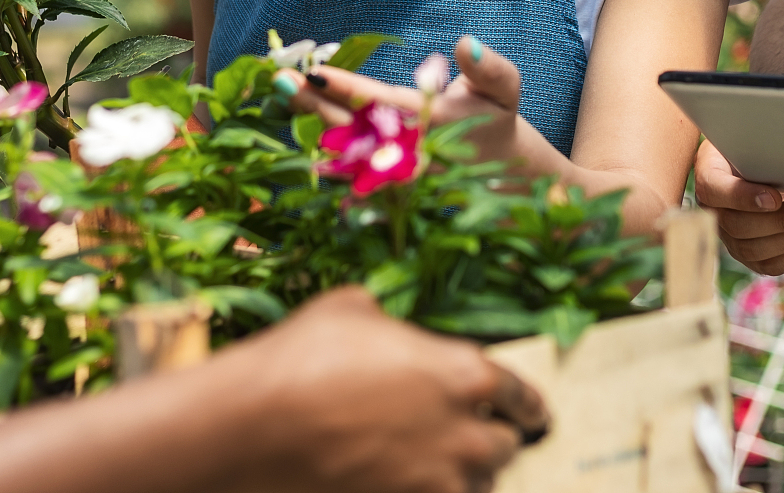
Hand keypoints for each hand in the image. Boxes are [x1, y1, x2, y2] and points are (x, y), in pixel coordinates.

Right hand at [231, 286, 547, 492]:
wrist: (251, 428)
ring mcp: (436, 484)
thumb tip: (392, 332)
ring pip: (477, 487)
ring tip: (438, 466)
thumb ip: (393, 325)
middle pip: (505, 447)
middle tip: (476, 436)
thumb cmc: (301, 358)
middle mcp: (464, 434)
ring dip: (464, 475)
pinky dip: (430, 491)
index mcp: (464, 374)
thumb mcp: (353, 309)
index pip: (522, 394)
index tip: (532, 412)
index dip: (527, 403)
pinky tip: (408, 481)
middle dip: (491, 439)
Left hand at [290, 38, 523, 165]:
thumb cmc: (494, 117)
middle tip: (281, 80)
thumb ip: (488, 67)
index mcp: (435, 125)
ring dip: (309, 120)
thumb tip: (464, 44)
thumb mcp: (503, 88)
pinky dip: (318, 141)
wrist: (500, 172)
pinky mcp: (385, 183)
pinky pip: (345, 165)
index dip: (349, 89)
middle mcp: (408, 154)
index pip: (384, 105)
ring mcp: (393, 173)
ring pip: (344, 148)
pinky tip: (292, 118)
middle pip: (354, 129)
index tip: (318, 72)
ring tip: (280, 92)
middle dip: (315, 104)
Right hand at [694, 139, 783, 275]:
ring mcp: (727, 237)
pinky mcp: (747, 255)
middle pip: (738, 226)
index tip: (775, 198)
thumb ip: (770, 152)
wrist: (756, 165)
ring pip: (754, 250)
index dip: (743, 198)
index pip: (713, 189)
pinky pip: (770, 264)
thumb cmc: (758, 148)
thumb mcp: (758, 140)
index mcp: (708, 174)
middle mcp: (712, 210)